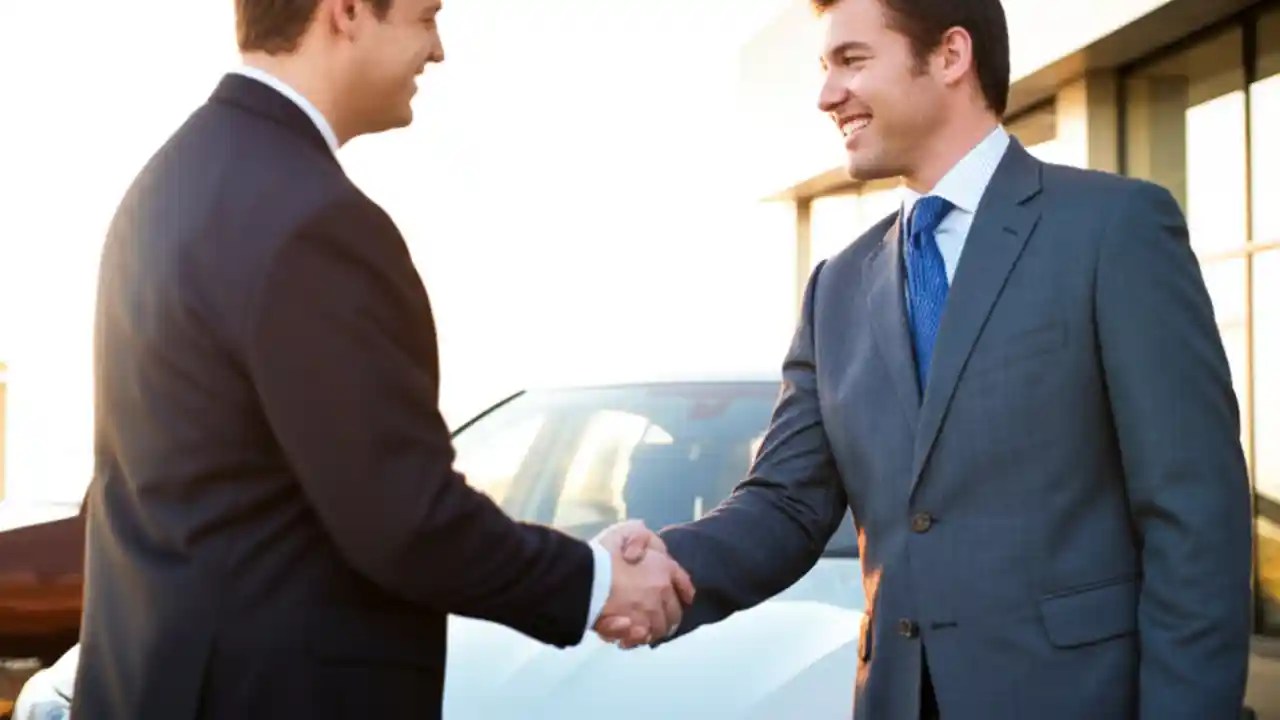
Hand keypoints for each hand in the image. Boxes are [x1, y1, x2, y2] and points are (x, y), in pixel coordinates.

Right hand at [591, 521, 693, 647]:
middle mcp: (661, 592)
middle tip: (658, 620)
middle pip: (674, 613)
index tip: (686, 598)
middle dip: (668, 617)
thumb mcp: (625, 532)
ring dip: (651, 630)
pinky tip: (625, 635)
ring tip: (639, 630)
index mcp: (663, 568)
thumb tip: (637, 554)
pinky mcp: (634, 629)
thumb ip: (638, 539)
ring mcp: (649, 612)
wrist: (586, 575)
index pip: (683, 583)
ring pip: (659, 629)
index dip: (684, 591)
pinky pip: (639, 638)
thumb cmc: (604, 551)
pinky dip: (634, 638)